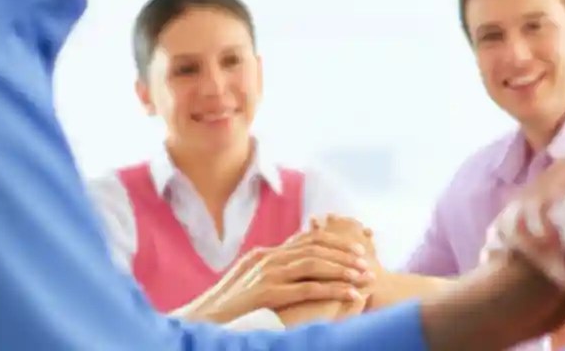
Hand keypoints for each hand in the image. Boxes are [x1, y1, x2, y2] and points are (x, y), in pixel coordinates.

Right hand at [176, 227, 373, 324]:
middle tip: (367, 263)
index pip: (308, 240)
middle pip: (315, 247)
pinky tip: (350, 294)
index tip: (357, 250)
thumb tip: (295, 272)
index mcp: (264, 254)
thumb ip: (271, 275)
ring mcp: (265, 273)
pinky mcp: (265, 292)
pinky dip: (332, 289)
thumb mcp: (249, 286)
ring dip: (343, 269)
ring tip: (364, 277)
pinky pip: (306, 287)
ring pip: (314, 264)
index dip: (336, 242)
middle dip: (345, 254)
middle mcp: (267, 258)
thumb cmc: (224, 312)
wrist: (197, 324)